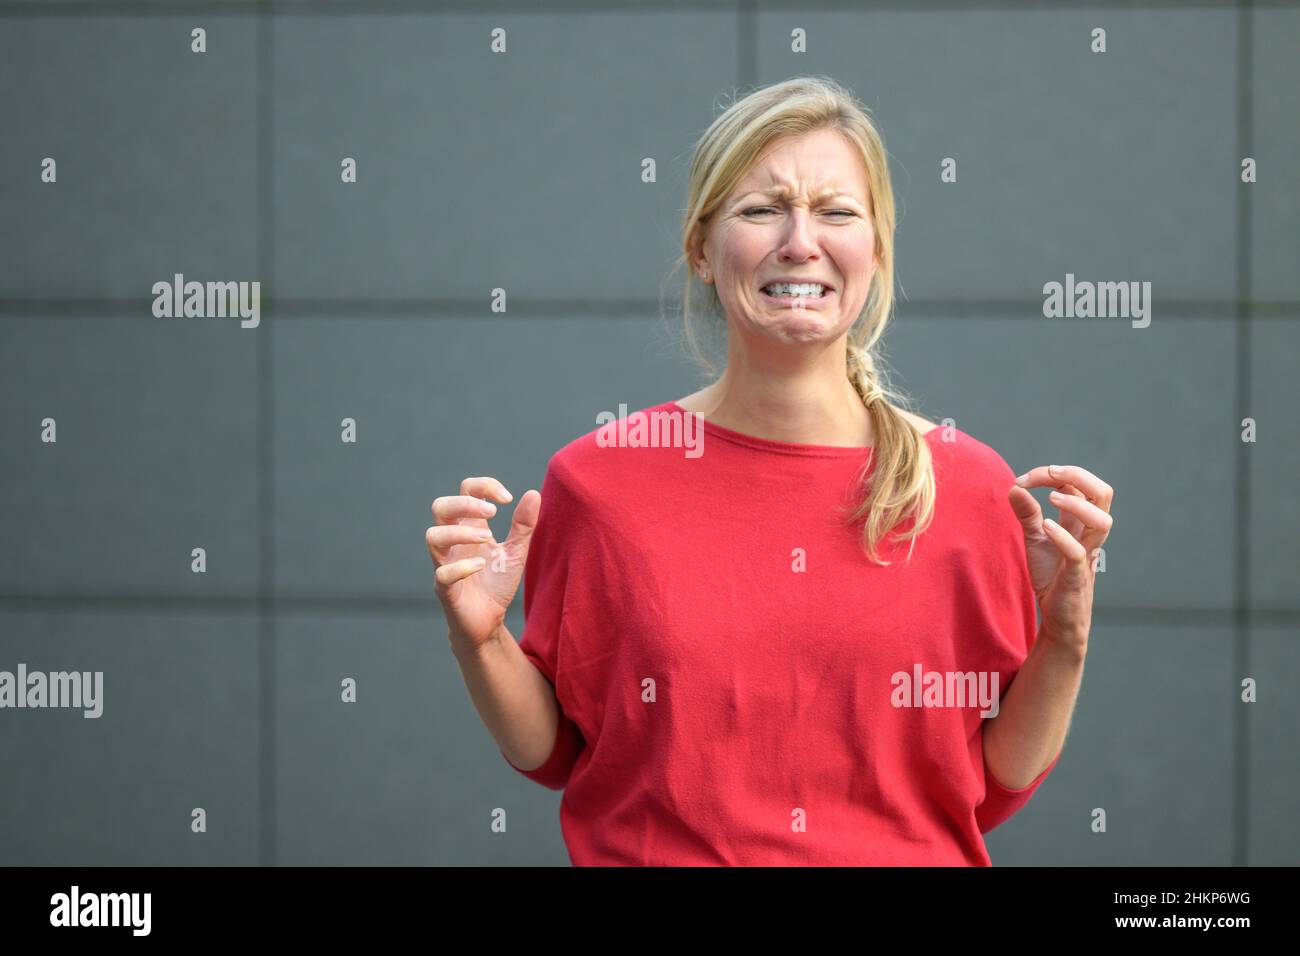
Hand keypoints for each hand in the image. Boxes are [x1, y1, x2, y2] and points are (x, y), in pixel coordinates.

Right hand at [426, 477, 540, 657]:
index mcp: (470, 528)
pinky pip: (442, 573)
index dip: (483, 485)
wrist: (488, 621)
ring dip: (461, 532)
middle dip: (465, 503)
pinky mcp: (445, 588)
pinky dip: (461, 567)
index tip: (507, 498)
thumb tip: (533, 493)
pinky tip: (481, 566)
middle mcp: (454, 542)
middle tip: (493, 514)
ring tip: (488, 539)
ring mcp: (446, 563)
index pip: (465, 490)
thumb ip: (523, 525)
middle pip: (440, 506)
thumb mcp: (516, 552)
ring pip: (433, 536)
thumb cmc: (496, 583)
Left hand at [1007, 464, 1114, 653]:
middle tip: (1049, 473)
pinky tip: (1044, 527)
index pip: (1080, 484)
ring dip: (1076, 504)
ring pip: (1103, 521)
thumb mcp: (1034, 539)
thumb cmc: (1051, 575)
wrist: (1057, 617)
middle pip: (1103, 493)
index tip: (1022, 480)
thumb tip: (1014, 486)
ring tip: (1050, 498)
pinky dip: (1063, 536)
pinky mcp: (1076, 575)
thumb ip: (1027, 514)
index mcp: (1080, 521)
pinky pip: (1078, 552)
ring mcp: (1086, 554)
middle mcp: (1089, 534)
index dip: (1053, 474)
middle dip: (1077, 476)